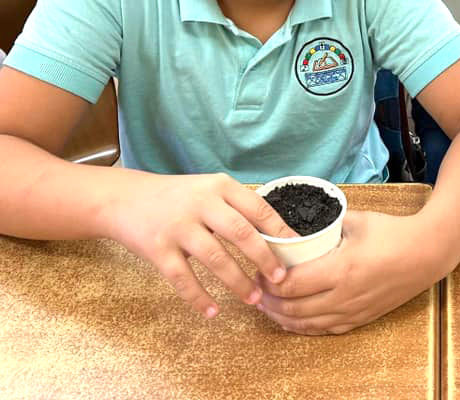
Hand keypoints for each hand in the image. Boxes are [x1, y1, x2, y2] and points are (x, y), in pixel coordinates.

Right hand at [103, 172, 296, 317]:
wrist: (125, 199)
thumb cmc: (177, 197)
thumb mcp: (209, 189)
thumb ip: (236, 208)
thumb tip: (277, 237)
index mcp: (219, 186)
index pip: (258, 208)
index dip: (279, 231)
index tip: (296, 251)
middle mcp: (200, 203)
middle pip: (241, 233)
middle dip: (264, 259)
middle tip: (281, 279)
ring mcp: (177, 226)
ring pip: (215, 259)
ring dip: (238, 282)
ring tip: (254, 299)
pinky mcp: (157, 248)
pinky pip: (182, 278)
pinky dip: (199, 297)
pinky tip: (213, 311)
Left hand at [255, 211, 436, 334]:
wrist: (427, 252)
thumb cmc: (394, 233)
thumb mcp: (358, 220)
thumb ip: (327, 224)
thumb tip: (303, 224)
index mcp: (341, 269)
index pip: (293, 284)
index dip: (269, 282)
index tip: (258, 271)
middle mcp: (344, 296)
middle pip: (294, 309)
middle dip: (269, 302)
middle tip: (255, 289)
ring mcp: (353, 311)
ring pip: (308, 324)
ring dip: (283, 318)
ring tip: (267, 307)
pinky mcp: (362, 318)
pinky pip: (326, 330)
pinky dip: (304, 327)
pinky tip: (293, 320)